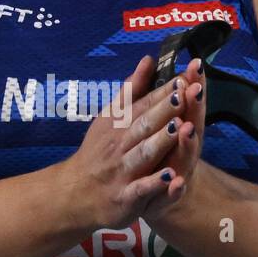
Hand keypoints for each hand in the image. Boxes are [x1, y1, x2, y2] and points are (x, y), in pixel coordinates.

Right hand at [61, 54, 196, 230]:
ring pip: (143, 154)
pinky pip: (141, 189)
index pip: (145, 104)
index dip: (164, 92)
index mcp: (120, 123)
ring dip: (160, 142)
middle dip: (163, 110)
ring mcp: (123, 171)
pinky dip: (155, 184)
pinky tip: (172, 177)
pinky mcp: (125, 197)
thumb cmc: (99, 151)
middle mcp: (121, 145)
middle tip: (183, 95)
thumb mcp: (110, 117)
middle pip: (144, 125)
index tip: (183, 77)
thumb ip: (132, 90)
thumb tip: (149, 59)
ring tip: (178, 128)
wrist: (74, 192)